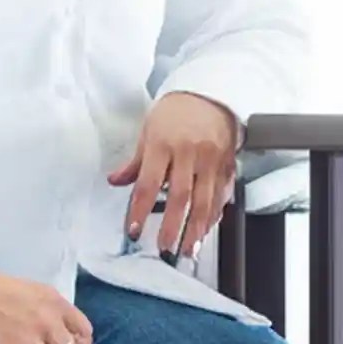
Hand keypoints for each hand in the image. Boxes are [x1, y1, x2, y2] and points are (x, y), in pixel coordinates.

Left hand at [108, 92, 237, 258]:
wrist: (209, 94)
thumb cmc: (176, 113)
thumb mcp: (149, 131)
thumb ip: (135, 162)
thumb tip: (115, 181)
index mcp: (163, 144)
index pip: (149, 183)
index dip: (140, 210)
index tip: (133, 229)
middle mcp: (189, 152)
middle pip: (181, 196)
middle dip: (172, 226)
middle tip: (164, 247)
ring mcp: (211, 159)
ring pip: (205, 200)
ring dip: (196, 228)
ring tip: (188, 248)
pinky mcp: (227, 164)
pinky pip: (221, 194)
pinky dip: (214, 215)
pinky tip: (206, 230)